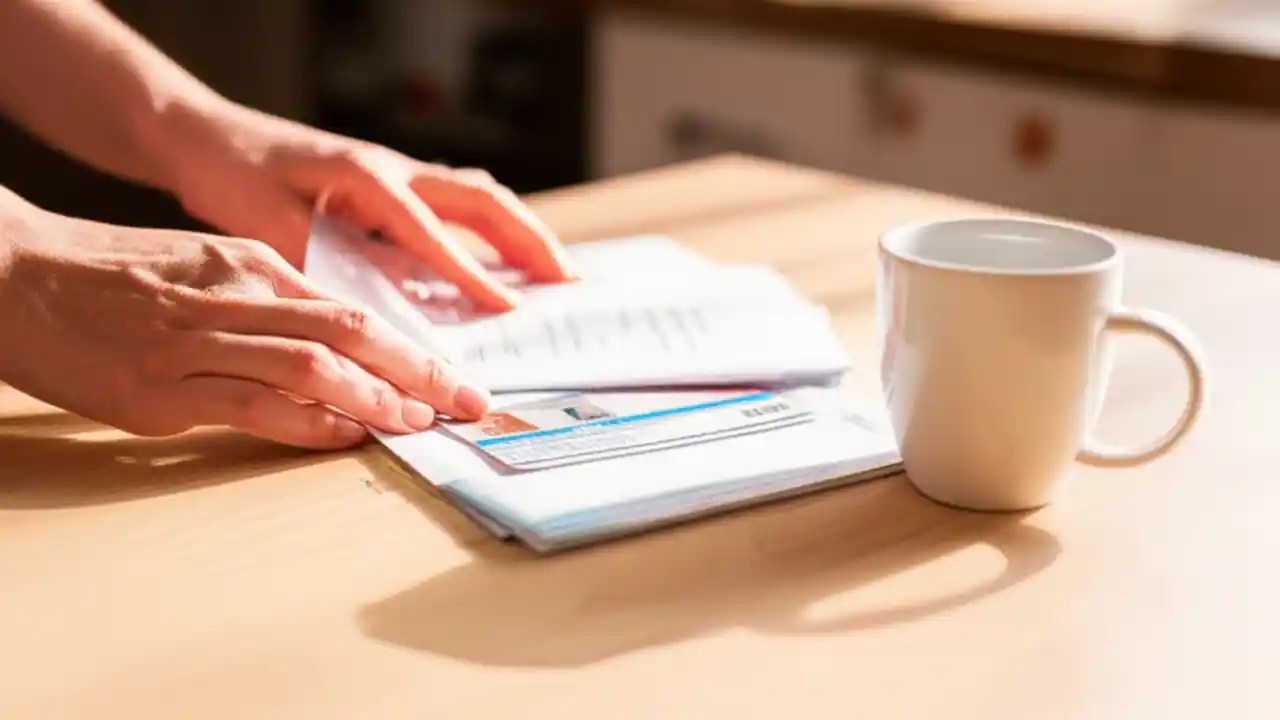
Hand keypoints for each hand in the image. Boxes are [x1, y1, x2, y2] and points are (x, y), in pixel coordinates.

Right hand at [0, 197, 490, 448]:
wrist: (8, 272)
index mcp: (247, 266)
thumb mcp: (199, 266)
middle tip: (470, 403)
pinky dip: (308, 422)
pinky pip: (251, 405)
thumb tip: (335, 343)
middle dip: (421, 371)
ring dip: (377, 397)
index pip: (351, 310)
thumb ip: (267, 300)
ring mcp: (194, 344)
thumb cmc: (107, 274)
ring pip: (311, 366)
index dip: (413, 347)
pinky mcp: (157, 391)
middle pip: (350, 333)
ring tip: (420, 423)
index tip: (457, 377)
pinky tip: (346, 437)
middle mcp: (232, 298)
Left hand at [157, 101, 576, 311]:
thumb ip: (321, 260)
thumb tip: (370, 308)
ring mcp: (398, 174)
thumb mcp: (264, 222)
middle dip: (529, 240)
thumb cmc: (232, 174)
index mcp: (364, 177)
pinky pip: (459, 207)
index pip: (431, 231)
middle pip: (482, 200)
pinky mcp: (394, 187)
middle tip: (569, 282)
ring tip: (557, 273)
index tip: (507, 308)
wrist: (208, 137)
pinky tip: (508, 261)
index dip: (471, 272)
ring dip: (521, 233)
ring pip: (479, 198)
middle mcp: (393, 169)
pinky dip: (494, 232)